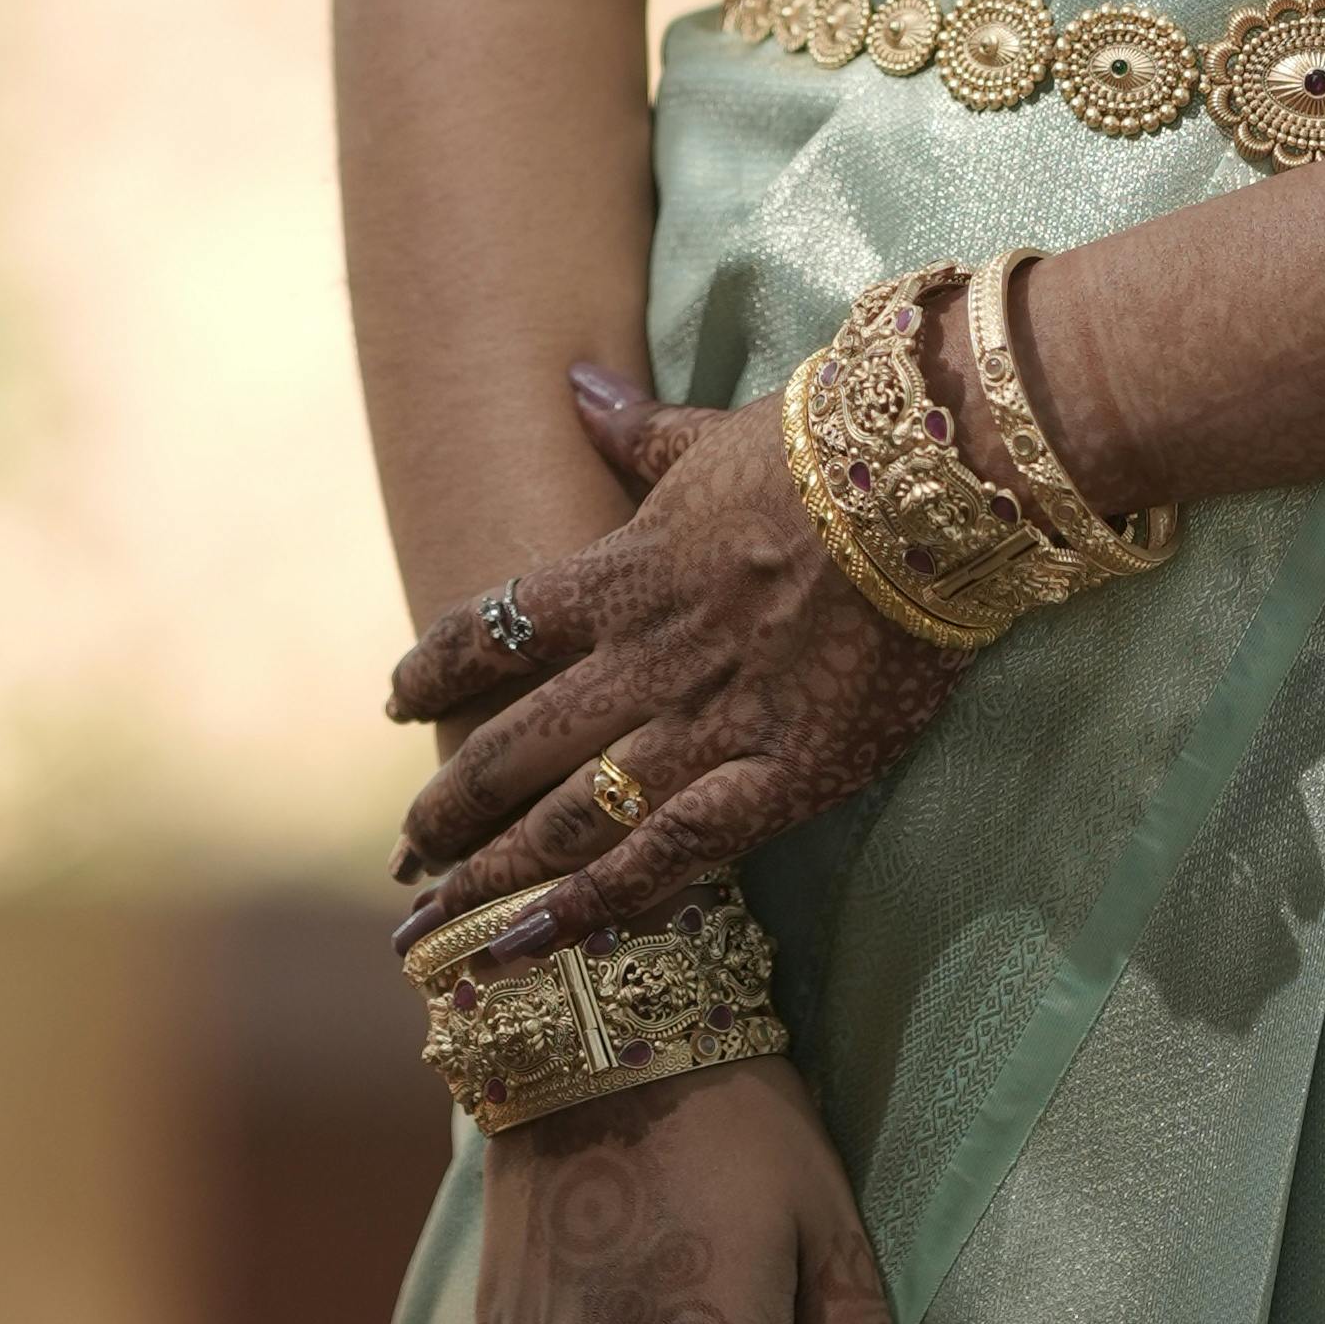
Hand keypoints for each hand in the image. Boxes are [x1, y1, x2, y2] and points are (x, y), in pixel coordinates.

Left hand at [387, 365, 961, 947]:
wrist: (930, 490)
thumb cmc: (827, 450)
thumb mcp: (712, 433)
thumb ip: (637, 431)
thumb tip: (574, 383)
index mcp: (620, 572)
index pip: (493, 629)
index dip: (433, 671)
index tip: (394, 704)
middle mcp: (641, 658)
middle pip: (511, 746)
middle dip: (448, 808)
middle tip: (402, 856)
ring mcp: (704, 723)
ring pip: (569, 817)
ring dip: (495, 876)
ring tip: (441, 926)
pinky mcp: (779, 775)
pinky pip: (673, 855)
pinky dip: (603, 904)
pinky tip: (549, 940)